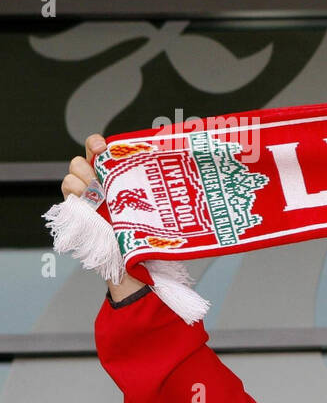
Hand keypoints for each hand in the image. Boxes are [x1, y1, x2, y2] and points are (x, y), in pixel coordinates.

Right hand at [64, 134, 146, 298]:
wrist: (134, 258)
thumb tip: (183, 166)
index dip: (96, 143)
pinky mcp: (77, 206)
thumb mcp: (154, 204)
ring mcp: (85, 193)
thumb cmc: (147, 229)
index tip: (102, 147)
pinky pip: (67, 191)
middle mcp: (98, 180)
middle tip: (103, 180)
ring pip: (73, 173)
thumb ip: (156, 184)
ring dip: (85, 183)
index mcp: (115, 173)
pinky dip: (77, 196)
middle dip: (89, 166)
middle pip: (82, 159)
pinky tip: (91, 205)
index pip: (98, 148)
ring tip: (101, 198)